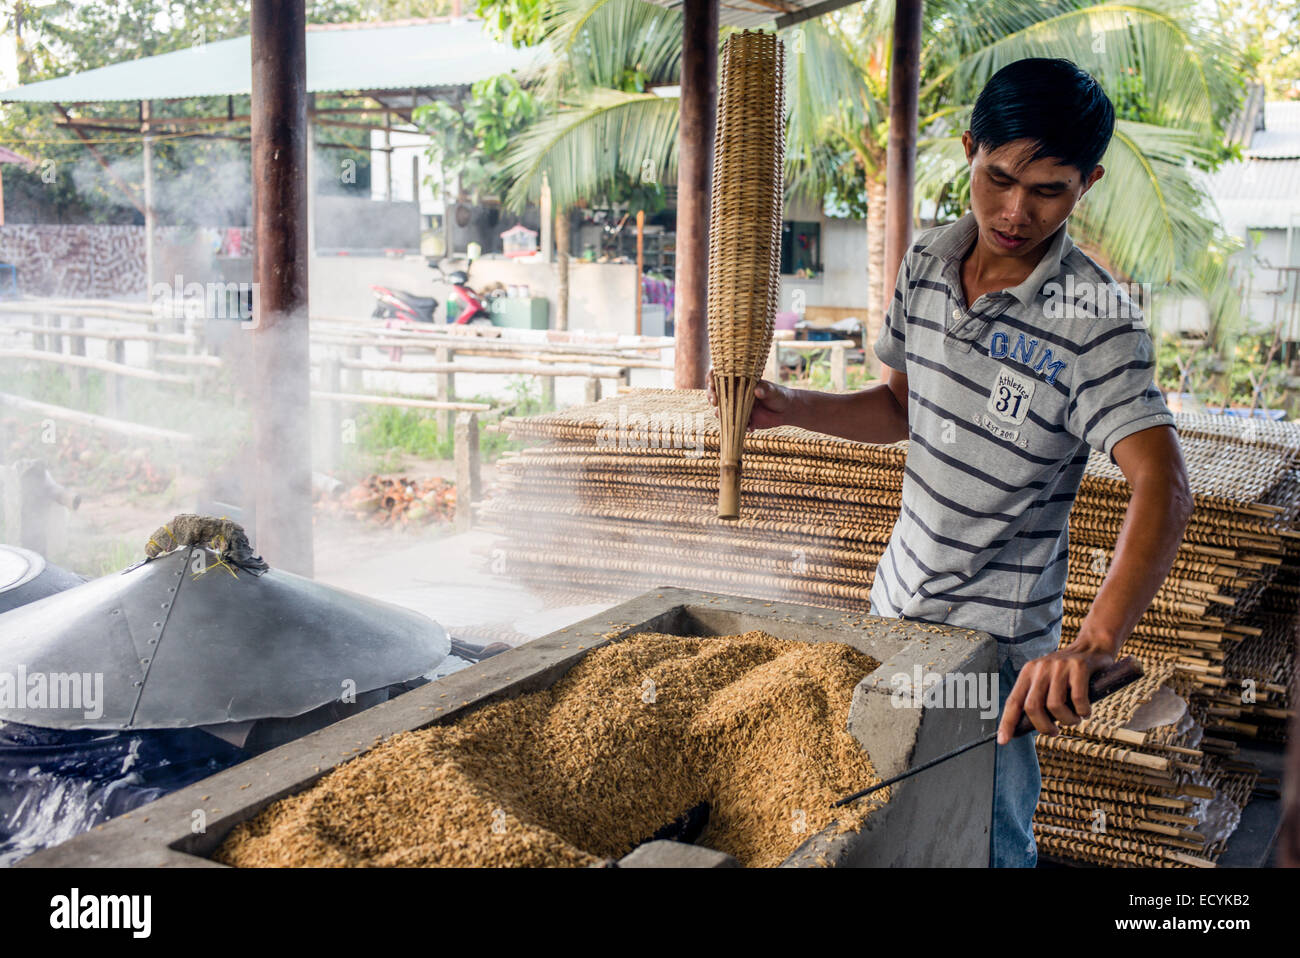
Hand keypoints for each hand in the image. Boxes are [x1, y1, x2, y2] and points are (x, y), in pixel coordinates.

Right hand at [705, 368, 796, 430]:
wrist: (786, 411)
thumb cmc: (779, 395)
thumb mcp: (774, 391)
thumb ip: (766, 390)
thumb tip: (757, 390)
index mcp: (741, 382)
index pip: (722, 376)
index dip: (713, 379)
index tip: (713, 385)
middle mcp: (736, 394)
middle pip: (717, 393)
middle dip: (713, 397)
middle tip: (715, 402)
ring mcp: (737, 407)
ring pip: (722, 410)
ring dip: (722, 415)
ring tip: (728, 418)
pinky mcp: (741, 420)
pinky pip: (734, 424)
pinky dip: (740, 427)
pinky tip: (751, 427)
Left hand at [996, 637, 1115, 744]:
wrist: (1093, 647)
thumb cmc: (1068, 674)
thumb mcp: (1047, 681)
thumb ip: (1036, 699)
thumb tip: (1023, 729)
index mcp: (1028, 673)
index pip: (1013, 701)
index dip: (1007, 722)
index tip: (1003, 741)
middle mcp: (1040, 668)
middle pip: (1032, 707)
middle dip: (1043, 727)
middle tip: (1055, 732)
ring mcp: (1059, 666)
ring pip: (1055, 705)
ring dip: (1067, 721)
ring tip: (1075, 719)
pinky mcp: (1079, 666)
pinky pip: (1078, 699)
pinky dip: (1083, 711)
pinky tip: (1086, 711)